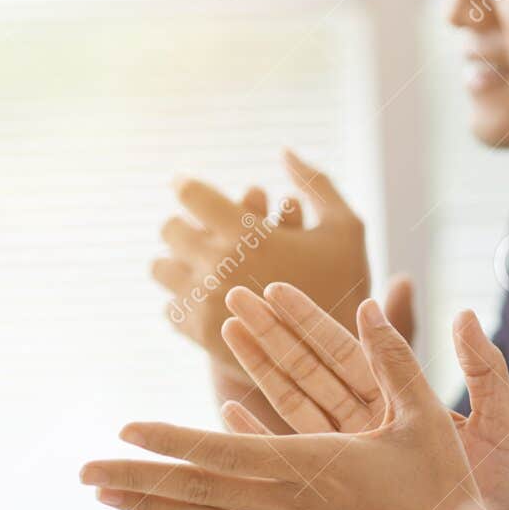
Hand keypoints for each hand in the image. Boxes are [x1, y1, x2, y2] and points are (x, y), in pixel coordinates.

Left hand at [80, 300, 484, 509]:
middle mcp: (288, 509)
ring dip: (149, 509)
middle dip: (136, 477)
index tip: (124, 427)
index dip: (169, 439)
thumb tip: (375, 302)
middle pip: (196, 491)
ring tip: (104, 496)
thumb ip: (396, 360)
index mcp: (311, 467)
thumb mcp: (427, 418)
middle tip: (82, 471)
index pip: (221, 450)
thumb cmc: (445, 492)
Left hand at [153, 151, 373, 375]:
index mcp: (246, 233)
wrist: (338, 358)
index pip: (192, 194)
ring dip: (176, 262)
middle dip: (185, 225)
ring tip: (195, 263)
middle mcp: (217, 264)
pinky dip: (183, 300)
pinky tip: (204, 298)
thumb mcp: (347, 228)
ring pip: (161, 269)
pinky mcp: (198, 335)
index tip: (187, 186)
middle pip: (170, 228)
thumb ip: (317, 184)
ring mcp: (204, 302)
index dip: (187, 186)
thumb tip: (284, 151)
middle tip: (196, 227)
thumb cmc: (347, 287)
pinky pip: (169, 308)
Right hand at [219, 282, 508, 509]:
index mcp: (405, 407)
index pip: (348, 354)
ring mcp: (349, 465)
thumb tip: (460, 313)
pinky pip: (289, 465)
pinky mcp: (335, 500)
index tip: (276, 289)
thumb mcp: (501, 428)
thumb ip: (484, 371)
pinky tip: (228, 413)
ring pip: (293, 410)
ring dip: (259, 374)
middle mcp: (370, 432)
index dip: (311, 322)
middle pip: (311, 374)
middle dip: (272, 336)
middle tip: (234, 299)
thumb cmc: (502, 497)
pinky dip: (258, 441)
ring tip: (227, 335)